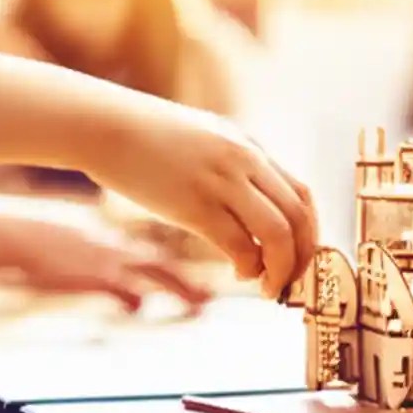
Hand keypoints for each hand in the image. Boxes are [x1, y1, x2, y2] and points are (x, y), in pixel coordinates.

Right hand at [0, 200, 211, 311]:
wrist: (6, 234)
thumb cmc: (26, 241)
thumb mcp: (64, 242)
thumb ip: (85, 254)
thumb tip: (93, 270)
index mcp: (107, 240)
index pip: (149, 254)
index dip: (172, 270)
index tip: (192, 283)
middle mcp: (112, 247)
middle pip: (160, 264)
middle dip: (187, 282)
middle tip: (212, 298)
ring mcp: (103, 259)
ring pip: (152, 272)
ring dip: (180, 289)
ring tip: (202, 306)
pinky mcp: (88, 272)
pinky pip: (119, 285)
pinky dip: (132, 297)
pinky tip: (138, 308)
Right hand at [89, 99, 316, 299]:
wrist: (102, 126)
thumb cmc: (143, 137)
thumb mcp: (201, 138)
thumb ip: (228, 163)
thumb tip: (245, 197)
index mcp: (248, 146)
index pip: (301, 193)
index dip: (309, 232)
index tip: (300, 255)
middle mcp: (243, 160)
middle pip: (298, 215)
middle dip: (303, 256)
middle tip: (291, 281)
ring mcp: (221, 181)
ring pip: (278, 232)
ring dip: (281, 268)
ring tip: (267, 286)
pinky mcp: (194, 204)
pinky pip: (239, 243)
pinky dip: (248, 265)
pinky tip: (238, 272)